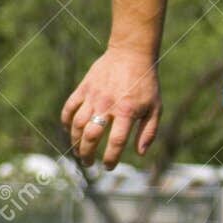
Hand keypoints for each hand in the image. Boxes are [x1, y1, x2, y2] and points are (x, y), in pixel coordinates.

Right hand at [60, 48, 162, 169]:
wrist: (131, 54)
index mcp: (127, 112)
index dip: (111, 158)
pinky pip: (70, 107)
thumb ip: (148, 132)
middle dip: (87, 153)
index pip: (115, 142)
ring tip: (79, 151)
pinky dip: (66, 120)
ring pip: (78, 124)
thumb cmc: (146, 84)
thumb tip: (139, 153)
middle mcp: (107, 105)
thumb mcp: (156, 108)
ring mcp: (93, 96)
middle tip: (88, 163)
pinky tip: (69, 130)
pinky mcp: (84, 88)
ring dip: (76, 141)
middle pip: (91, 136)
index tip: (108, 167)